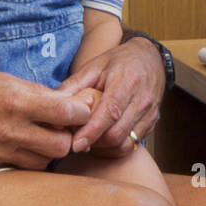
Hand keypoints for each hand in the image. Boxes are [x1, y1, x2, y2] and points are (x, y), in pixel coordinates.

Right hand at [0, 69, 90, 169]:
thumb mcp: (5, 80)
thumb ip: (38, 94)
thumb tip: (69, 103)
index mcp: (15, 101)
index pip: (67, 114)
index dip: (80, 113)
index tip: (78, 111)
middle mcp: (8, 129)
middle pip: (61, 147)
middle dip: (65, 138)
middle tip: (59, 129)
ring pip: (42, 163)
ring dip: (46, 152)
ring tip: (38, 139)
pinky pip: (17, 169)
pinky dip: (23, 160)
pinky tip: (16, 147)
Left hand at [57, 37, 163, 155]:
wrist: (150, 58)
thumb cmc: (119, 62)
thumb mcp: (93, 67)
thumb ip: (72, 87)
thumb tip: (53, 109)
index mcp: (127, 81)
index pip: (110, 112)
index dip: (92, 132)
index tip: (76, 144)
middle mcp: (142, 100)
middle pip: (117, 134)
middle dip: (94, 142)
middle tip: (77, 139)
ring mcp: (149, 114)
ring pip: (125, 143)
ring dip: (104, 147)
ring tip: (90, 138)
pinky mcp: (152, 124)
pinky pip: (132, 145)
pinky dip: (115, 146)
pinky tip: (103, 137)